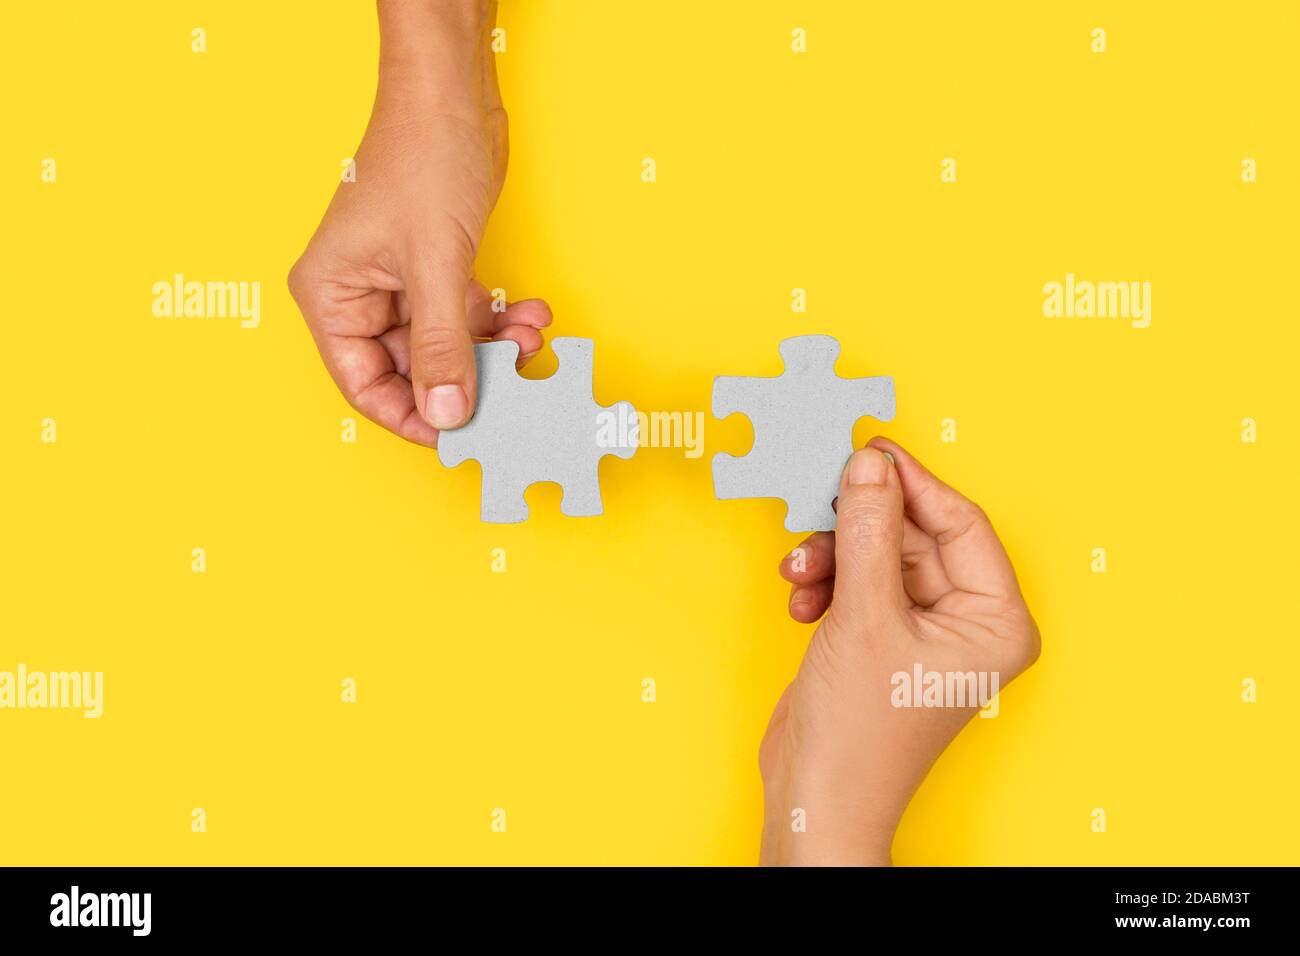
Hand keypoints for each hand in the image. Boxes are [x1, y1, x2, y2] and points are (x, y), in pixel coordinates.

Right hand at [289, 0, 548, 446]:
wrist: (453, 95)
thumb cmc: (422, 159)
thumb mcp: (435, 267)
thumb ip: (442, 348)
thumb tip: (447, 415)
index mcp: (332, 298)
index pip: (365, 385)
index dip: (414, 417)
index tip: (463, 437)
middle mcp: (359, 296)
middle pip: (411, 370)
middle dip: (469, 377)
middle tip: (516, 388)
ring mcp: (399, 284)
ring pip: (447, 346)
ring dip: (493, 349)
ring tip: (531, 340)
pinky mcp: (434, 270)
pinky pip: (466, 317)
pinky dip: (499, 321)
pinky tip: (531, 314)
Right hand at [761, 437, 1039, 864]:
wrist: (815, 797)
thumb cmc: (861, 735)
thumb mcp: (866, 615)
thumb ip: (869, 529)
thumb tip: (871, 464)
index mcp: (997, 621)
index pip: (961, 523)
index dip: (913, 484)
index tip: (869, 452)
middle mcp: (968, 622)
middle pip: (914, 536)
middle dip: (858, 527)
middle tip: (820, 503)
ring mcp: (923, 630)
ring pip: (878, 555)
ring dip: (833, 556)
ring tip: (800, 572)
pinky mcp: (883, 637)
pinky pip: (858, 581)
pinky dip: (826, 582)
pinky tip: (802, 601)